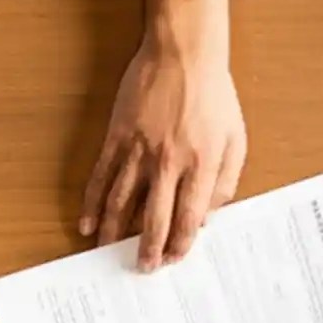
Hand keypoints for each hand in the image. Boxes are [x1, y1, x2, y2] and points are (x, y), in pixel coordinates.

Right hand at [80, 37, 246, 271]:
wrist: (184, 54)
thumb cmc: (215, 96)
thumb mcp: (237, 139)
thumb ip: (226, 181)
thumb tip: (210, 216)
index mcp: (202, 165)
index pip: (189, 217)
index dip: (181, 243)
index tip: (173, 260)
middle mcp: (170, 162)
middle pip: (155, 217)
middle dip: (148, 248)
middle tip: (142, 269)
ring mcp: (140, 150)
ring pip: (121, 201)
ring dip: (113, 232)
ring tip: (106, 253)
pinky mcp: (118, 136)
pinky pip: (101, 176)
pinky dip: (91, 201)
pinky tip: (86, 222)